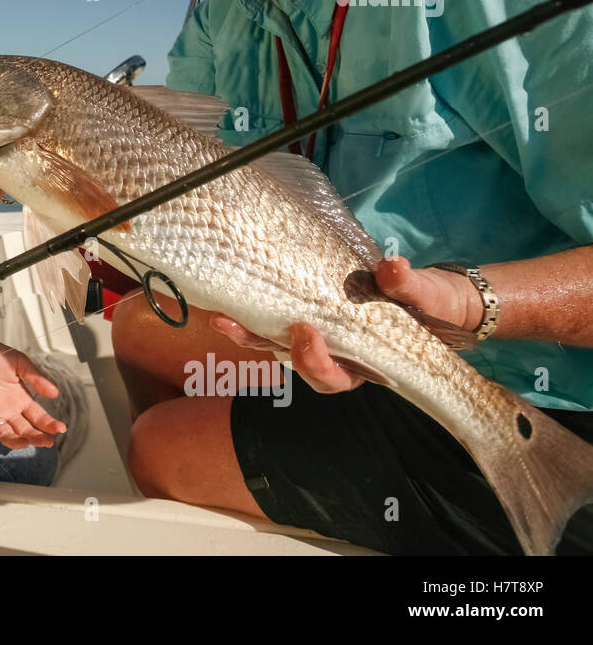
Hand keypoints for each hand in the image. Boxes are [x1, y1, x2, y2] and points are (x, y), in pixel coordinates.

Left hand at [0, 337, 65, 447]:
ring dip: (15, 441)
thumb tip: (55, 393)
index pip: (39, 417)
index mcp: (22, 399)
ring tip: (25, 441)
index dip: (50, 425)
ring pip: (6, 434)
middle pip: (25, 430)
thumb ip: (36, 378)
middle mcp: (9, 410)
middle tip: (46, 442)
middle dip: (36, 437)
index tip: (60, 429)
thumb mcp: (20, 363)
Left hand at [206, 257, 481, 394]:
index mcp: (363, 363)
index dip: (314, 362)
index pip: (333, 377)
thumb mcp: (423, 293)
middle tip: (236, 324)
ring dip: (245, 332)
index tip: (305, 332)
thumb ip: (408, 285)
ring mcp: (315, 335)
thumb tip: (392, 267)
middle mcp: (333, 354)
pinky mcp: (299, 312)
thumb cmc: (425, 303)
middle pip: (292, 364)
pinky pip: (269, 319)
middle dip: (262, 346)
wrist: (424, 295)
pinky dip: (248, 312)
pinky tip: (224, 298)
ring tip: (219, 316)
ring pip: (272, 344)